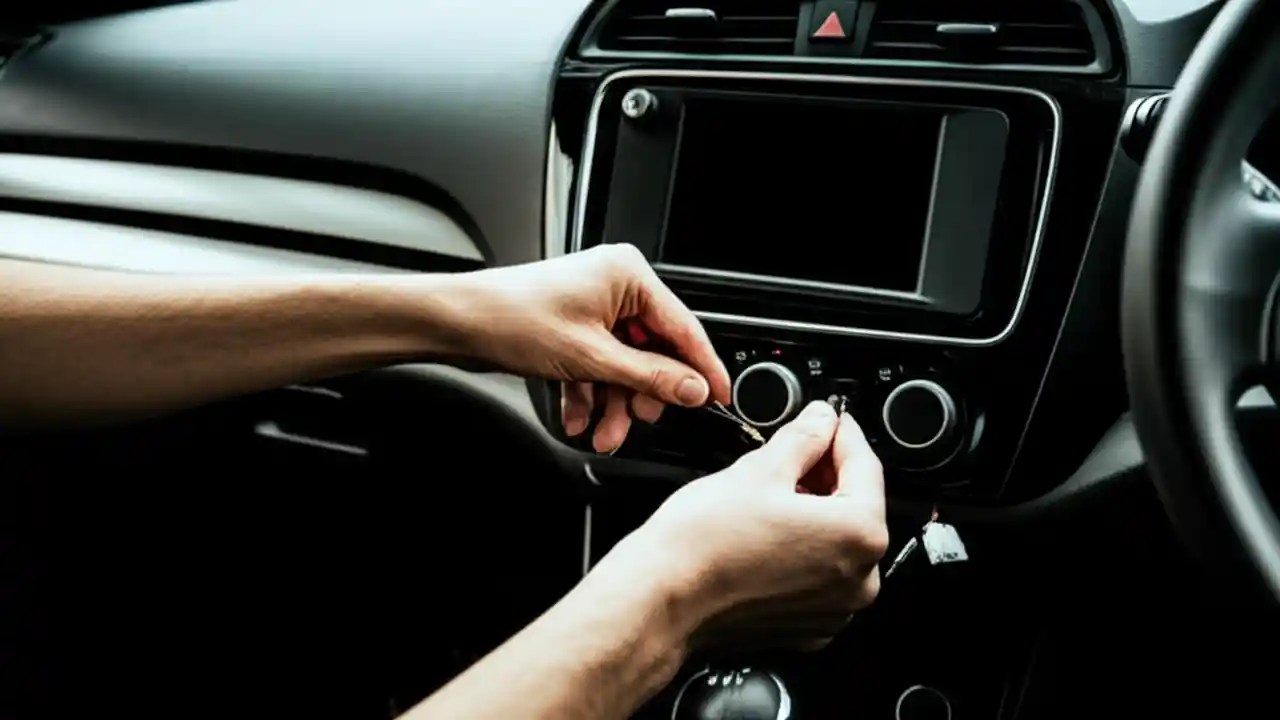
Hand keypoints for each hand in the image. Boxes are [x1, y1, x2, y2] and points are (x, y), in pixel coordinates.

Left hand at [464, 244, 730, 452]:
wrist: (458, 323)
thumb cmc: (513, 318)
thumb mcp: (592, 358)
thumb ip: (650, 376)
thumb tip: (693, 388)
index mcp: (628, 275)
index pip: (683, 327)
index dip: (702, 367)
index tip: (719, 397)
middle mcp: (615, 285)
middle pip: (652, 350)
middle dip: (641, 393)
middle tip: (639, 420)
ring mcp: (593, 306)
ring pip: (623, 364)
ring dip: (614, 402)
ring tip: (603, 431)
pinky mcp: (574, 326)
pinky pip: (598, 365)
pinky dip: (591, 393)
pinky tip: (579, 418)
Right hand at [601, 402, 887, 651]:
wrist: (660, 600)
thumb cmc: (702, 545)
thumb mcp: (759, 469)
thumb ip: (803, 438)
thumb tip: (820, 421)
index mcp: (858, 536)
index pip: (865, 466)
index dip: (841, 432)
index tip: (826, 418)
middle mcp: (857, 580)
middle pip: (854, 506)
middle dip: (826, 473)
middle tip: (793, 449)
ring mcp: (832, 609)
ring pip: (835, 541)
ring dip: (812, 510)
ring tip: (770, 492)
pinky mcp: (805, 626)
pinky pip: (816, 574)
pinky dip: (800, 548)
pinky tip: (766, 530)